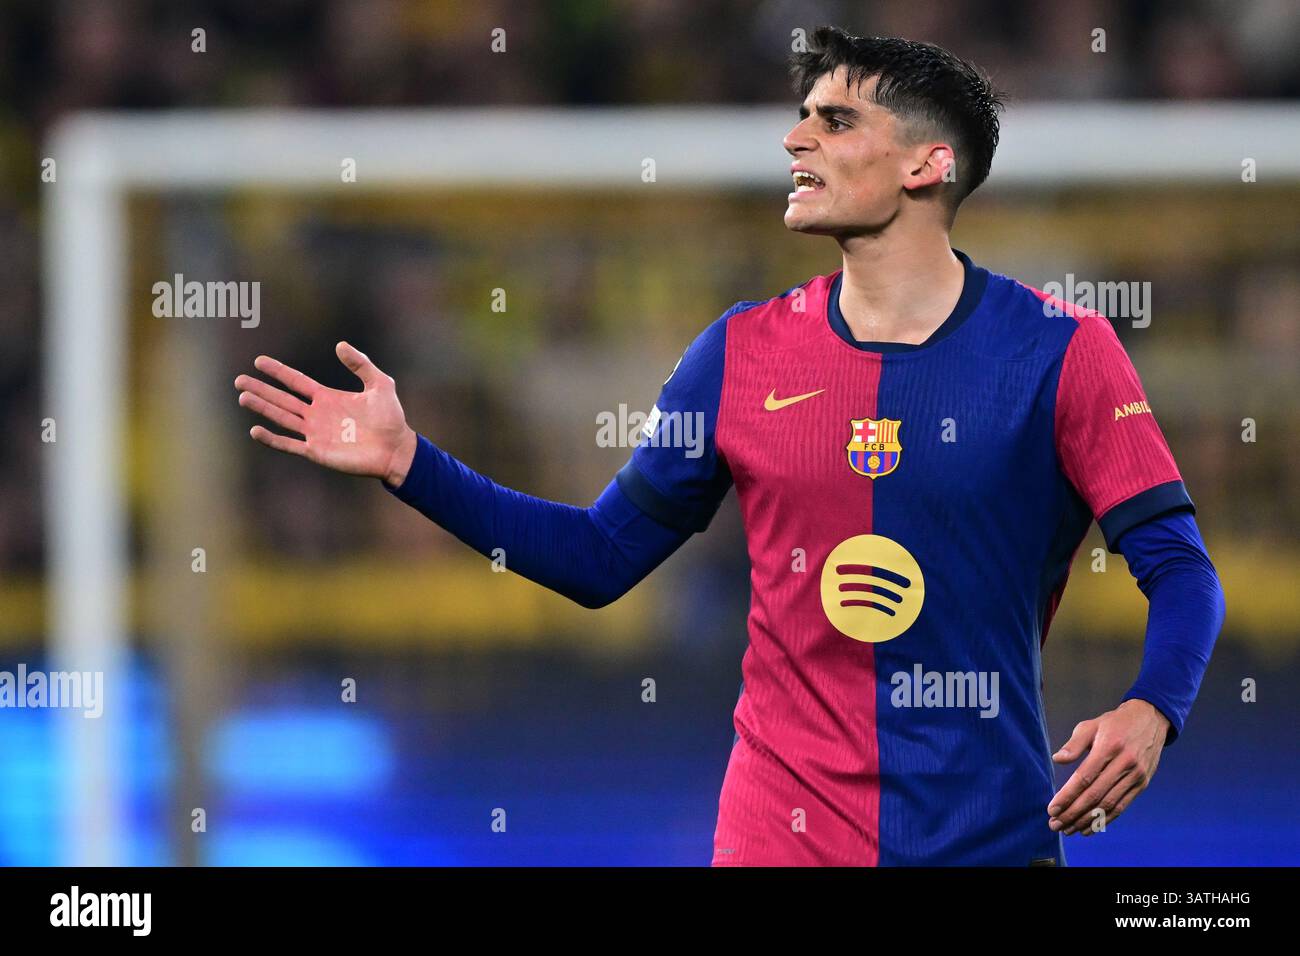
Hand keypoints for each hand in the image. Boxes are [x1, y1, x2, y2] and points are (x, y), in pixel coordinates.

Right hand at [235, 341, 417, 486]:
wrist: (396, 449)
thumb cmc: (391, 418)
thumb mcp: (379, 384)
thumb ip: (361, 364)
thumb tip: (339, 344)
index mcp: (328, 398)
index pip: (296, 381)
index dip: (278, 371)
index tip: (258, 361)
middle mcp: (317, 414)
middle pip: (282, 399)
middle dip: (261, 389)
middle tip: (239, 380)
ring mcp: (315, 433)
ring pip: (282, 418)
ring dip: (262, 408)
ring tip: (242, 397)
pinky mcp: (317, 451)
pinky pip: (290, 444)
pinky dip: (273, 439)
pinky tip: (255, 430)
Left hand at [1047, 699, 1169, 836]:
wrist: (1150, 719)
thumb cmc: (1114, 723)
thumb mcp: (1091, 725)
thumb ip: (1074, 744)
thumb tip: (1058, 760)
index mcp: (1109, 747)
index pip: (1084, 778)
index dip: (1067, 796)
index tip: (1052, 809)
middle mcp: (1124, 763)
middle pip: (1095, 795)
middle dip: (1073, 813)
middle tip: (1055, 825)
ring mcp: (1135, 776)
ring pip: (1108, 804)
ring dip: (1086, 820)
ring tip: (1068, 830)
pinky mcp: (1142, 784)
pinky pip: (1122, 806)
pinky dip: (1105, 820)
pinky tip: (1089, 827)